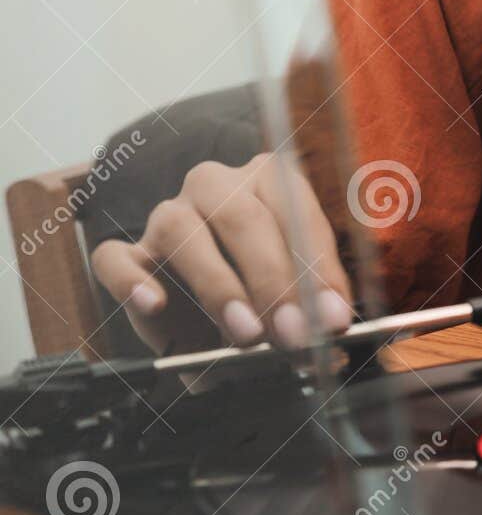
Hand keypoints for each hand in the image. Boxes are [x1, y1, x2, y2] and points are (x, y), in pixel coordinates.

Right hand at [90, 152, 353, 354]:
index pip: (294, 209)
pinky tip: (154, 305)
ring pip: (180, 230)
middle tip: (292, 333)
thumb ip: (315, 299)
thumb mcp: (299, 290)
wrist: (208, 311)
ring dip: (217, 286)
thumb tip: (332, 321)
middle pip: (240, 216)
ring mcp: (166, 216)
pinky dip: (131, 282)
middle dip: (272, 280)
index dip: (317, 265)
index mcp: (267, 179)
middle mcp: (215, 186)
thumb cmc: (265, 289)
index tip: (331, 318)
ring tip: (246, 335)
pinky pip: (115, 259)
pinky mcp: (128, 255)